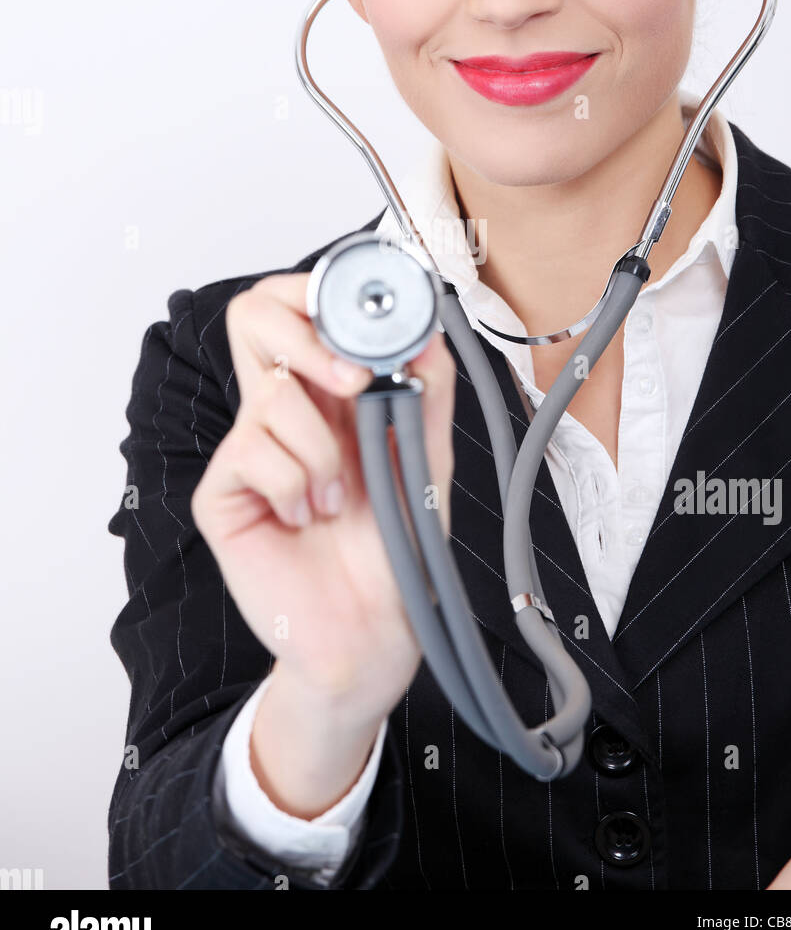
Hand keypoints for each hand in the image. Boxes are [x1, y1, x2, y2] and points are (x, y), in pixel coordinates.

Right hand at [190, 270, 455, 728]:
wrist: (371, 632)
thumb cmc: (395, 550)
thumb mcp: (426, 460)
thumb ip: (428, 395)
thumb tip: (430, 333)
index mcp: (327, 397)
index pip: (296, 312)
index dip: (317, 297)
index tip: (369, 321)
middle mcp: (281, 414)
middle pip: (252, 318)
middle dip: (311, 341)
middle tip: (355, 384)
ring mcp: (246, 451)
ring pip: (274, 396)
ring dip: (324, 451)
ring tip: (338, 498)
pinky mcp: (222, 493)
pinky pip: (253, 451)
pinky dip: (295, 484)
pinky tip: (305, 517)